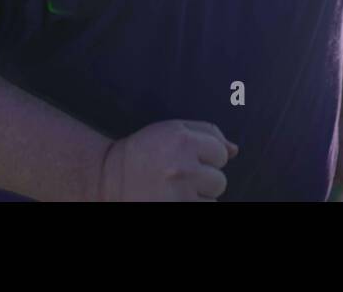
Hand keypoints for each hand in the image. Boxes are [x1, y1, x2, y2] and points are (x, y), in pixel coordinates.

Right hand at [98, 119, 237, 200]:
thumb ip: (206, 134)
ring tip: (173, 189)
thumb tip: (234, 150)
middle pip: (220, 180)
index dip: (207, 157)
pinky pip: (202, 210)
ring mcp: (178, 195)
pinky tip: (171, 199)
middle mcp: (182, 167)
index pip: (221, 153)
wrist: (108, 178)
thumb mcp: (171, 131)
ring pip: (212, 201)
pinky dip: (191, 206)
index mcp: (182, 140)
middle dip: (203, 180)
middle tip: (177, 176)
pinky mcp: (176, 210)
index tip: (188, 158)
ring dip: (197, 198)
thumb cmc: (143, 153)